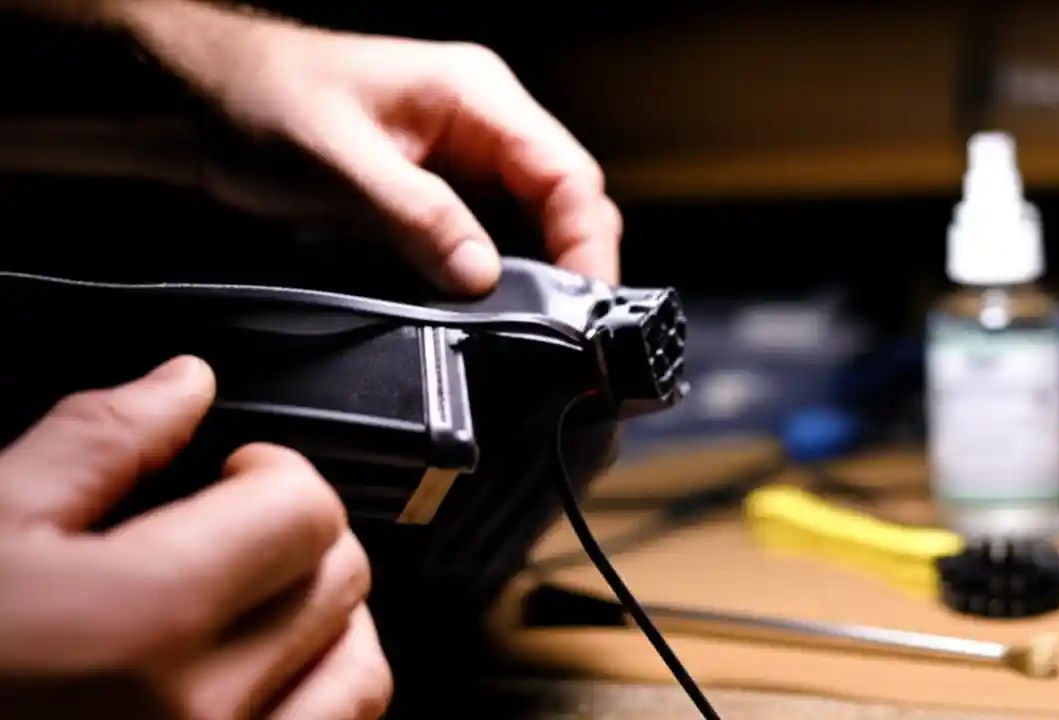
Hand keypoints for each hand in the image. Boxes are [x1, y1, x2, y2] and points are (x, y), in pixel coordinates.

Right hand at [0, 356, 391, 718]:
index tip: (235, 475)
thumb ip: (96, 443)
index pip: (307, 511)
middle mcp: (201, 713)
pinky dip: (316, 699)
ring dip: (323, 622)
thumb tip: (184, 383)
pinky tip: (256, 678)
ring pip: (358, 675)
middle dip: (295, 538)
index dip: (274, 474)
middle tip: (229, 536)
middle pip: (339, 582)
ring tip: (255, 605)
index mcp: (145, 619)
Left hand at [121, 0, 621, 295]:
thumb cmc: (260, 100)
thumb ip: (418, 215)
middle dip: (574, 270)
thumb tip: (484, 278)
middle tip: (570, 336)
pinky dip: (498, 283)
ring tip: (540, 338)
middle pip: (564, 205)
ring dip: (540, 282)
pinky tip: (493, 319)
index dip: (586, 244)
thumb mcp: (339, 160)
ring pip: (533, 230)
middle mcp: (483, 129)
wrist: (193, 99)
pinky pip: (489, 244)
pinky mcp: (437, 199)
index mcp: (477, 97)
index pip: (567, 174)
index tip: (584, 306)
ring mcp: (462, 165)